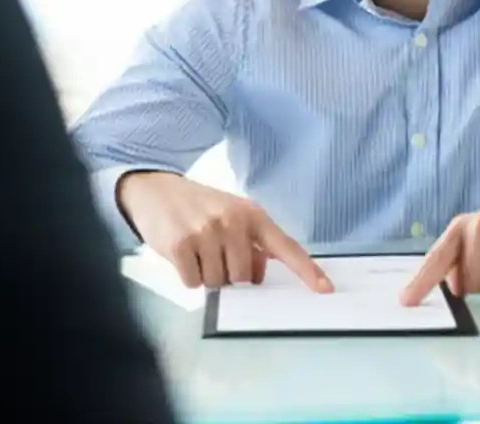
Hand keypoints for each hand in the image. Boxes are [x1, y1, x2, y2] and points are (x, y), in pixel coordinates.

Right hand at [118, 171, 332, 292]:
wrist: (154, 189)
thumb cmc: (199, 207)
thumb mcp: (231, 215)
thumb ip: (252, 242)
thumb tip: (260, 273)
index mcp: (253, 215)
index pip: (286, 247)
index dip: (307, 270)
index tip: (325, 289)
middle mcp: (234, 221)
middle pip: (245, 277)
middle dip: (230, 274)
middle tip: (215, 254)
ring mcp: (207, 232)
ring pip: (219, 283)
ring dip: (207, 275)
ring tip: (197, 250)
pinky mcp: (182, 245)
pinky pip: (195, 283)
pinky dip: (189, 276)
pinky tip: (183, 255)